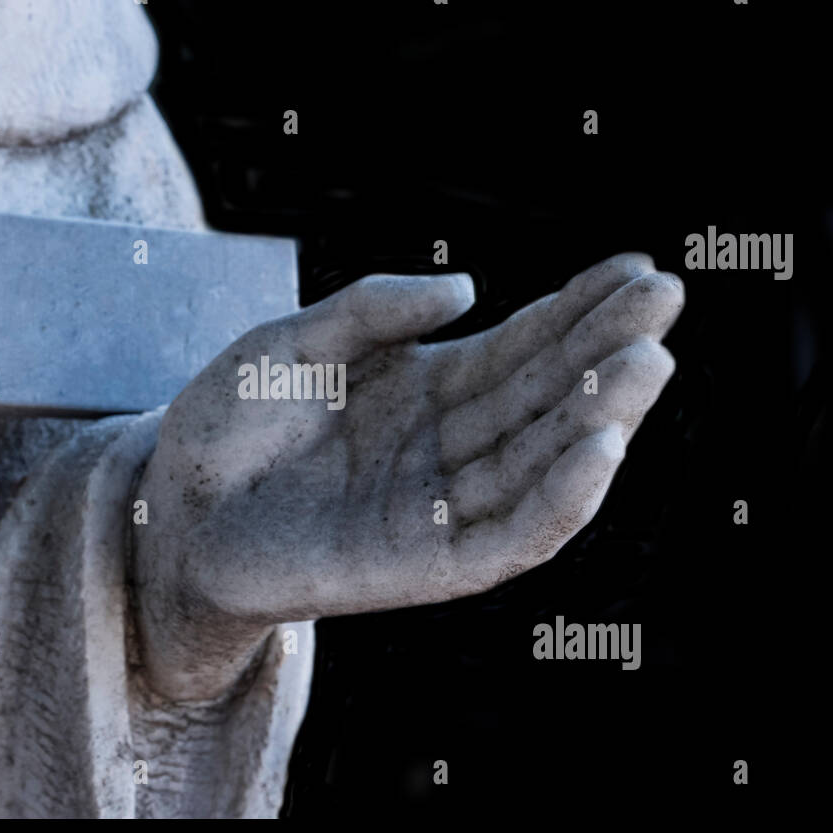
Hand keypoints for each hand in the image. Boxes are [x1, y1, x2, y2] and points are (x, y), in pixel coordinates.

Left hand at [131, 253, 683, 699]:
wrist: (167, 512)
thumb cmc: (224, 428)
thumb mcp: (291, 343)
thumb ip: (369, 309)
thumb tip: (470, 289)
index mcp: (424, 389)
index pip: (519, 347)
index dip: (576, 310)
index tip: (636, 267)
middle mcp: (445, 446)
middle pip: (544, 397)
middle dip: (605, 350)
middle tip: (665, 297)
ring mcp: (439, 507)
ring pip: (540, 463)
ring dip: (598, 416)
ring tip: (647, 359)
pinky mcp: (425, 565)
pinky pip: (508, 537)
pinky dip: (557, 499)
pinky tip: (600, 447)